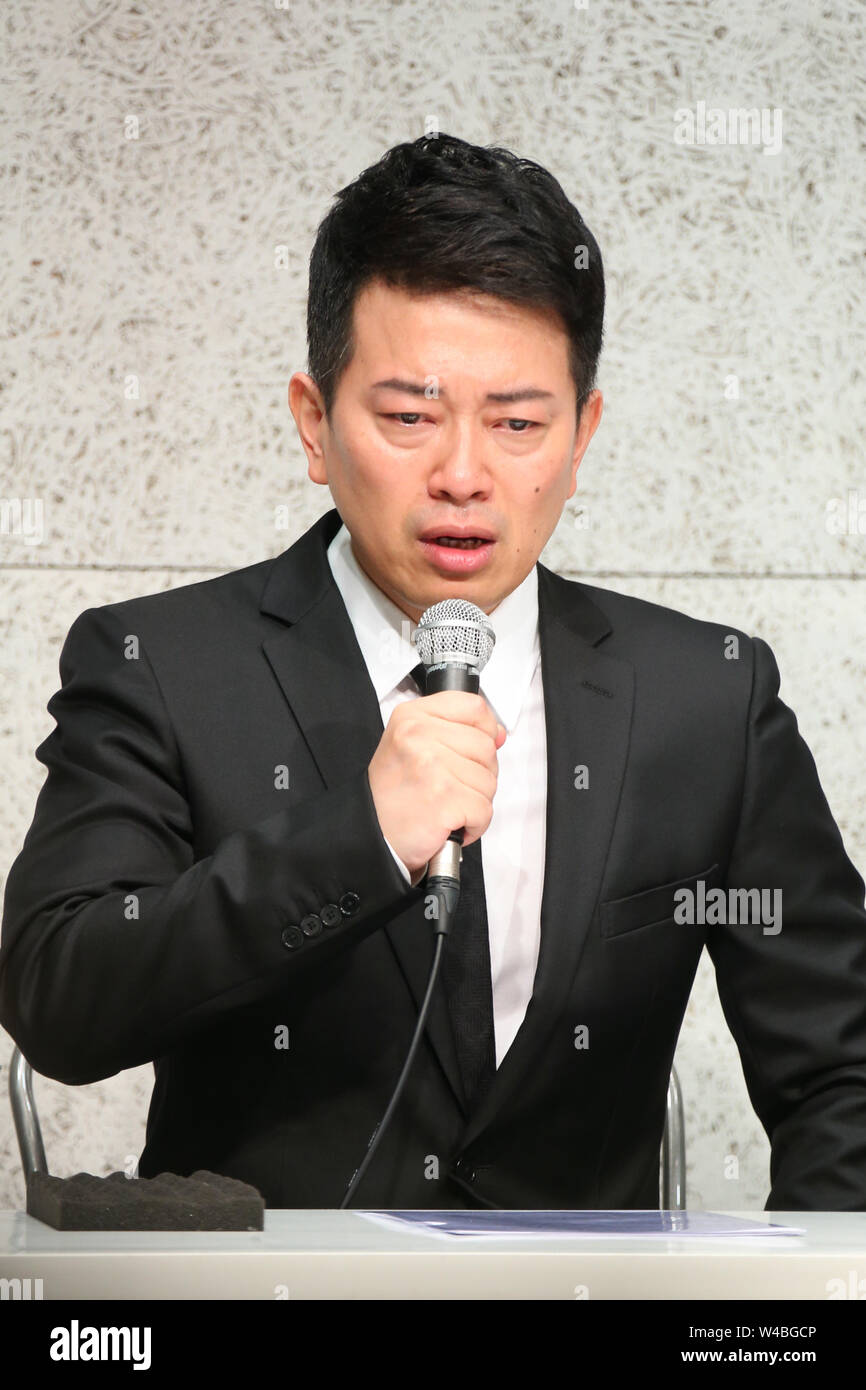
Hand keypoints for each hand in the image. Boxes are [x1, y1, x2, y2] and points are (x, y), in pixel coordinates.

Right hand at [368, 691, 506, 879]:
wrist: (369, 832)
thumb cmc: (390, 794)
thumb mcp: (412, 745)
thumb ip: (456, 731)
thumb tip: (497, 733)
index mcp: (412, 717)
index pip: (474, 708)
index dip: (484, 731)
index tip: (472, 750)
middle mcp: (420, 736)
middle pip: (486, 748)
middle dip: (478, 774)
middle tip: (450, 787)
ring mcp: (432, 766)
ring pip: (489, 781)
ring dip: (475, 801)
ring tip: (446, 806)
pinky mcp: (444, 799)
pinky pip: (484, 810)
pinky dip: (474, 824)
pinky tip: (450, 823)